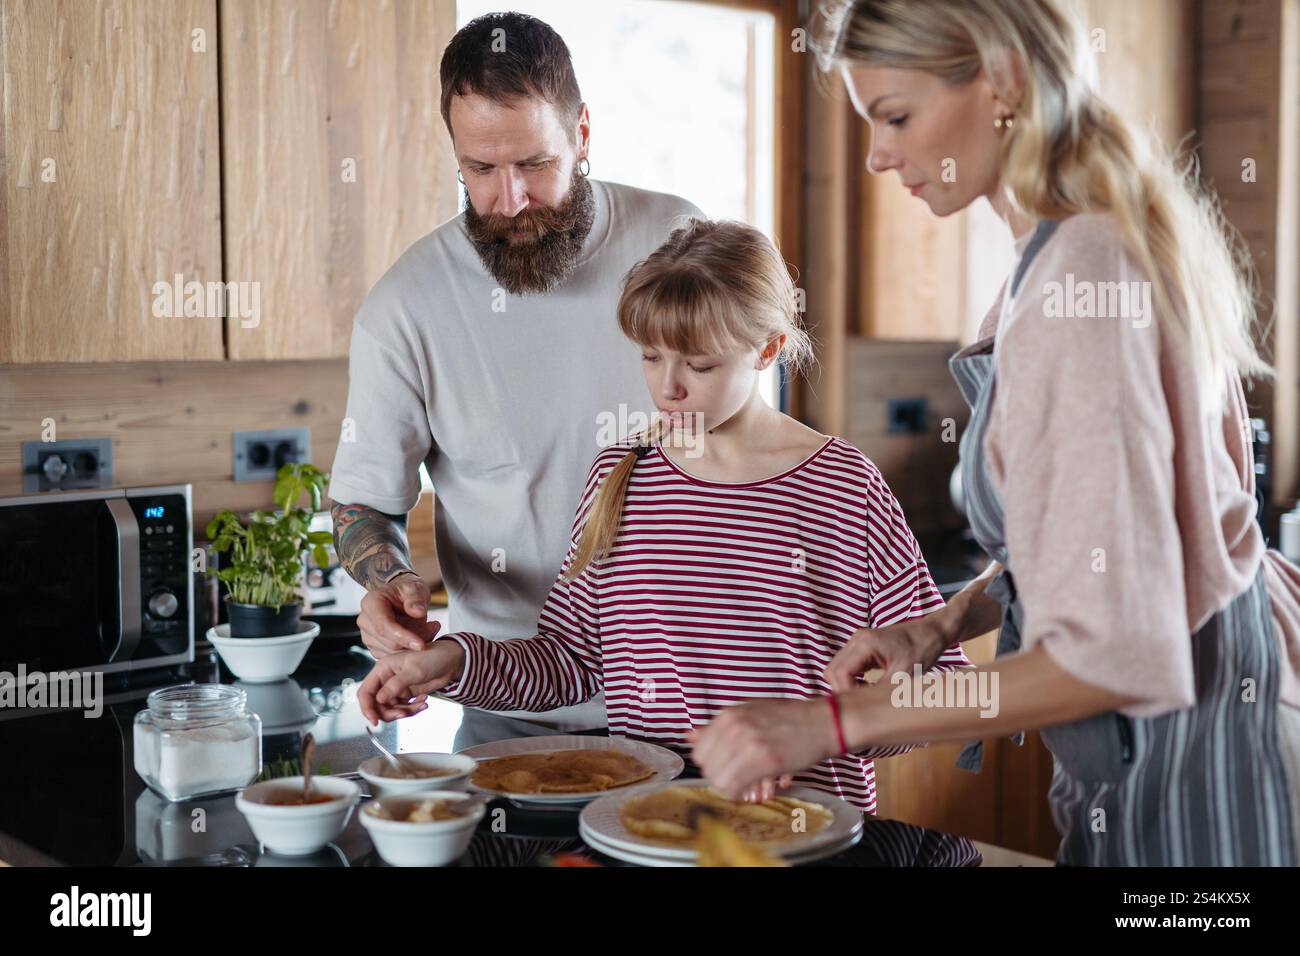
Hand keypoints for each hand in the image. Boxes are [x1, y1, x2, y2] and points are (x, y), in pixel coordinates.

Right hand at [357, 640, 465, 723]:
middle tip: (404, 713)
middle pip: (377, 706)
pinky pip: (403, 709)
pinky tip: (424, 702)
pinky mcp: (405, 695)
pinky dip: (412, 709)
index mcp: (383, 669)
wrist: (450, 661)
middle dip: (390, 713)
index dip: (367, 708)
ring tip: (420, 704)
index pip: (366, 692)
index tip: (374, 721)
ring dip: (405, 712)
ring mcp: (395, 689)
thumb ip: (396, 685)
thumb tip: (379, 699)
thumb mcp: (414, 670)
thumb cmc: (433, 657)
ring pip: (390, 710)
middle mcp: (386, 680)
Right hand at [358, 572, 441, 655]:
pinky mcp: (375, 647)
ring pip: (393, 652)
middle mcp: (365, 621)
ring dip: (414, 644)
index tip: (421, 644)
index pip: (384, 626)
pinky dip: (410, 649)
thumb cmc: (407, 591)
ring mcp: (368, 636)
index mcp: (370, 603)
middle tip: (434, 627)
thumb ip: (416, 599)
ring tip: (429, 627)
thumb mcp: (415, 588)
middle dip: (414, 639)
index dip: (403, 637)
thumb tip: (417, 612)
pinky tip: (421, 635)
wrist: (402, 597)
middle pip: (389, 642)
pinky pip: (394, 656)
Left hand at [687, 698, 833, 801]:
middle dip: (718, 777)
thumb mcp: (748, 713)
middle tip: (735, 779)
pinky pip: (735, 786)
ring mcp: (749, 743)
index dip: (709, 764)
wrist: (821, 723)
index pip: (698, 750)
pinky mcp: (765, 760)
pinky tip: (750, 790)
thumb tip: (688, 736)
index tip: (723, 767)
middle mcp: (735, 727)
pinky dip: (739, 793)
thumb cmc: (788, 719)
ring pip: (718, 779)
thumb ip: (717, 727)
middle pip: (706, 766)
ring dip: (729, 787)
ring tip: (744, 785)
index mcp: (728, 715)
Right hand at [824, 611, 950, 693]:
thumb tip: (866, 711)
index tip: (863, 704)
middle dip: (844, 689)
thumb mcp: (904, 674)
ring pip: (837, 669)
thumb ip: (881, 691)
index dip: (846, 692)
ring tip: (867, 694)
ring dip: (847, 685)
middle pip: (832, 671)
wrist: (932, 632)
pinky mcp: (862, 646)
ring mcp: (858, 641)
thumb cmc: (922, 649)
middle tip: (864, 701)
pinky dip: (853, 679)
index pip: (839, 673)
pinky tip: (869, 686)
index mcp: (865, 643)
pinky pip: (847, 666)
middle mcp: (857, 639)